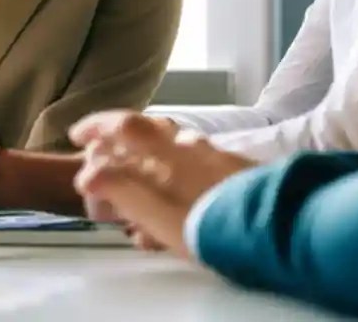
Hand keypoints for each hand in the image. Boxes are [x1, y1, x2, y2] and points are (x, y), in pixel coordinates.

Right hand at [70, 110, 254, 257]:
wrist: (278, 231)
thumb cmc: (215, 227)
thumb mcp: (160, 216)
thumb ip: (124, 192)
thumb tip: (88, 173)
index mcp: (169, 155)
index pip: (126, 126)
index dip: (99, 125)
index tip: (79, 134)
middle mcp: (194, 148)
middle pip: (153, 131)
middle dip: (125, 139)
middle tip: (107, 154)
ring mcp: (219, 158)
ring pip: (177, 148)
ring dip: (153, 158)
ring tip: (142, 180)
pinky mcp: (239, 172)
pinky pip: (200, 164)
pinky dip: (180, 173)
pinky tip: (181, 194)